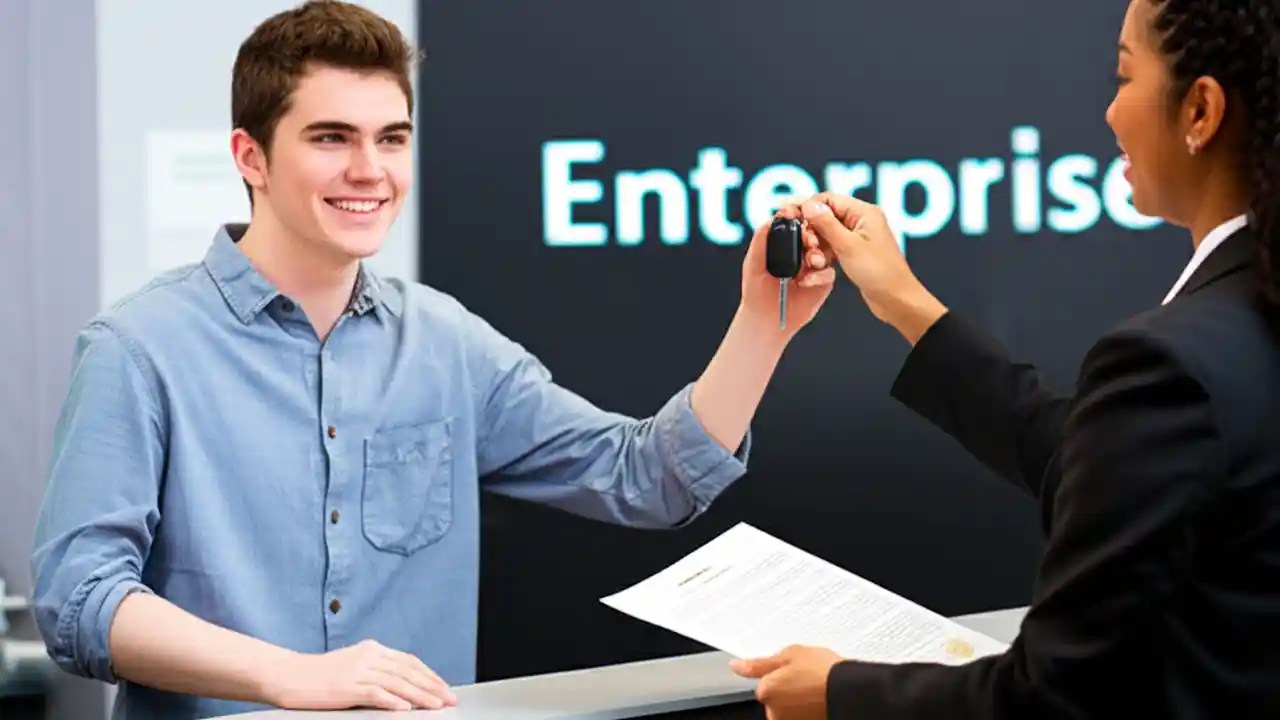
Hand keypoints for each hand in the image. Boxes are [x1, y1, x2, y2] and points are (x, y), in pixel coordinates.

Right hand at [265, 639, 457, 711]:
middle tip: (449, 698)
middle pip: (408, 671)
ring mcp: (358, 670)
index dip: (429, 674)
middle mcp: (368, 656)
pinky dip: (393, 700)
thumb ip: (375, 670)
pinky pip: (376, 693)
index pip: (409, 661)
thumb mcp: (351, 665)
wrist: (288, 675)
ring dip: (420, 695)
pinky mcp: (347, 686)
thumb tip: (402, 685)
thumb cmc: (318, 675)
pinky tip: (406, 708)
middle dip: (432, 685)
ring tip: (436, 705)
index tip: (444, 686)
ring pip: (398, 682)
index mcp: (372, 649)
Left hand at [729, 645, 842, 719]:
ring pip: (789, 707)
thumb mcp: (789, 654)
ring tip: (817, 686)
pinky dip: (809, 707)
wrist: (850, 689)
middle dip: (787, 688)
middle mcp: (775, 712)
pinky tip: (821, 696)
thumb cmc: (823, 670)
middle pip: (775, 698)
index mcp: (766, 691)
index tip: (793, 669)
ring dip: (798, 699)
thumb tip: (737, 665)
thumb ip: (758, 663)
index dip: (779, 673)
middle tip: (807, 676)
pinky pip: (803, 713)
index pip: (764, 683)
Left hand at [739, 205, 837, 338]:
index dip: (796, 217)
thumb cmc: (756, 292)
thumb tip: (768, 221)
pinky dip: (819, 275)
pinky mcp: (822, 281)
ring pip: (824, 252)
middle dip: (812, 234)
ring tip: (810, 260)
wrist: (765, 319)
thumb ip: (759, 243)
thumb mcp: (753, 264)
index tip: (795, 214)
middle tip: (808, 239)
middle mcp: (801, 252)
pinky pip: (828, 273)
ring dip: (818, 254)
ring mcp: (813, 266)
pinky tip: (805, 281)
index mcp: (784, 243)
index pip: (794, 224)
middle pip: (813, 234)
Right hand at [799, 193, 947, 344]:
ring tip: (815, 260)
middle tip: (804, 243)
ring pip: (826, 233)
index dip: (806, 205)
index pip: (828, 199)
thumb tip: (809, 205)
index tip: (788, 212)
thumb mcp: (848, 246)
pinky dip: (823, 254)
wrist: (895, 299)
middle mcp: (861, 221)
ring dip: (816, 245)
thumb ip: (826, 224)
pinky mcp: (855, 251)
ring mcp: (858, 237)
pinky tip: (819, 265)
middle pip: (825, 215)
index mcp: (864, 213)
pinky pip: (832, 246)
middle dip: (811, 230)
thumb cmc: (880, 273)